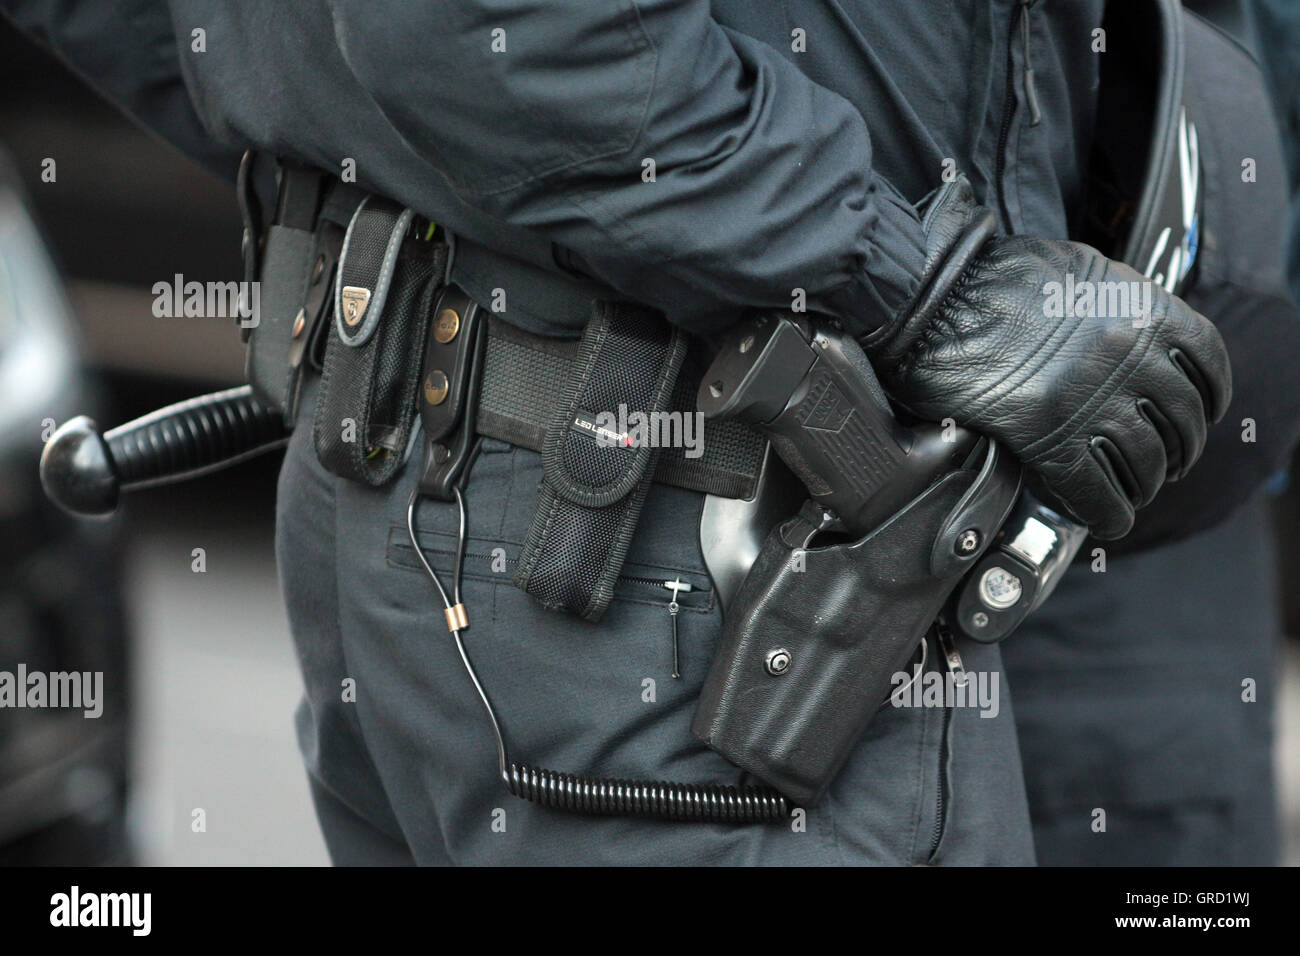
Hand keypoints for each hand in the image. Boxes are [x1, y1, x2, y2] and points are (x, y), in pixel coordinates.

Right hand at [863, 177, 1230, 538]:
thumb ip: (1110, 301)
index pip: (1205, 360)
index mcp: (1137, 309)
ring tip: (1131, 493)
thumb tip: (1120, 327)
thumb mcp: (1073, 268)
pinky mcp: (1044, 434)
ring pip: (1143, 460)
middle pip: (1180, 418)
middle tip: (1165, 463)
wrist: (931, 294)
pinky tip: (1106, 520)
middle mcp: (1125, 354)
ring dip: (1144, 484)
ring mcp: (1088, 399)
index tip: (1203, 412)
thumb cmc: (985, 273)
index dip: (1210, 396)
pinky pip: (1093, 489)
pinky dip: (1107, 513)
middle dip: (1179, 448)